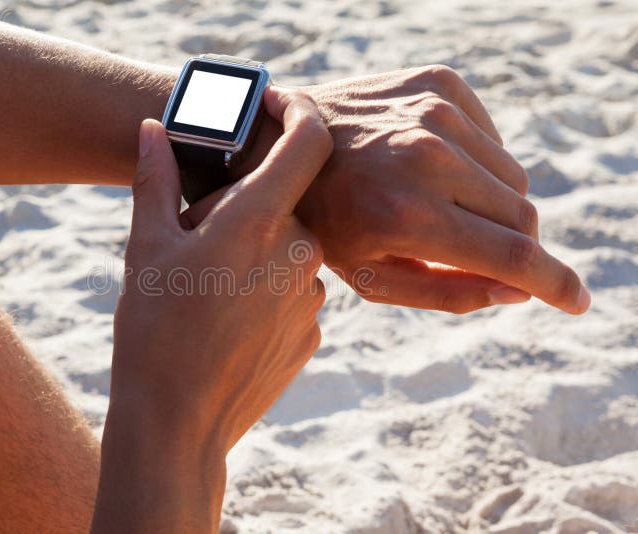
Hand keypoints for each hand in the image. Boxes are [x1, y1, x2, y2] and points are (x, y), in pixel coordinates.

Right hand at [92, 87, 330, 533]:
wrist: (178, 423)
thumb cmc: (153, 330)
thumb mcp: (145, 247)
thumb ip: (156, 179)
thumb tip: (153, 130)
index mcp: (259, 221)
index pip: (308, 142)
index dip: (298, 110)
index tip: (276, 102)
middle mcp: (300, 253)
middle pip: (285, 202)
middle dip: (248, 207)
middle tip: (201, 239)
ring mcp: (312, 296)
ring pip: (289, 249)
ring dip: (256, 253)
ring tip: (209, 290)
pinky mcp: (313, 330)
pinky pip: (293, 290)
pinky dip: (266, 290)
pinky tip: (227, 320)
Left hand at [227, 66, 590, 314]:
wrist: (283, 141)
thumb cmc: (323, 220)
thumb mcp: (370, 277)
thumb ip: (447, 291)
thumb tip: (518, 290)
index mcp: (407, 214)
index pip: (514, 253)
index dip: (556, 283)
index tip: (577, 300)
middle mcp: (428, 156)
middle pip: (522, 215)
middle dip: (510, 243)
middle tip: (471, 249)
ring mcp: (435, 111)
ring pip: (512, 177)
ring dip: (491, 202)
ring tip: (440, 205)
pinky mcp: (439, 81)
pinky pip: (492, 138)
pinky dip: (477, 163)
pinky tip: (434, 168)